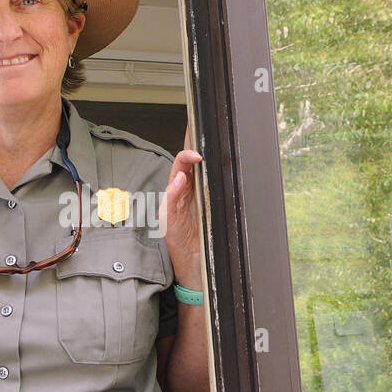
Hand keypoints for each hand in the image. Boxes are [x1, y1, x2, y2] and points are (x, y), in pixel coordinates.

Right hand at [159, 129, 202, 289]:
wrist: (194, 263)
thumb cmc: (201, 238)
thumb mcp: (210, 211)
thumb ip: (211, 192)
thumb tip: (221, 172)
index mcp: (191, 189)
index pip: (191, 161)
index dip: (194, 143)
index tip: (200, 128)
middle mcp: (181, 194)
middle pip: (182, 164)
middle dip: (189, 148)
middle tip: (197, 135)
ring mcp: (174, 205)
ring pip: (176, 178)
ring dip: (183, 165)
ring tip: (192, 155)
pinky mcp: (170, 220)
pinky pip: (171, 201)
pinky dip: (174, 190)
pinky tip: (179, 180)